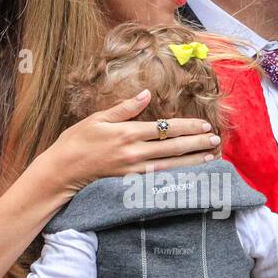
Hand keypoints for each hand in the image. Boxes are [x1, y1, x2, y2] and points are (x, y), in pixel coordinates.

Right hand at [39, 90, 221, 194]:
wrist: (61, 171)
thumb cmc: (76, 141)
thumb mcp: (98, 118)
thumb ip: (125, 107)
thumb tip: (147, 94)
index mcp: (128, 133)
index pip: (165, 128)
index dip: (187, 127)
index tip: (204, 125)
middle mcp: (134, 153)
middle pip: (173, 147)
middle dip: (197, 144)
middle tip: (215, 140)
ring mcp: (133, 171)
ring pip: (171, 166)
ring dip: (193, 161)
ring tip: (211, 157)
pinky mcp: (130, 183)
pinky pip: (159, 179)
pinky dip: (177, 176)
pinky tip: (190, 175)